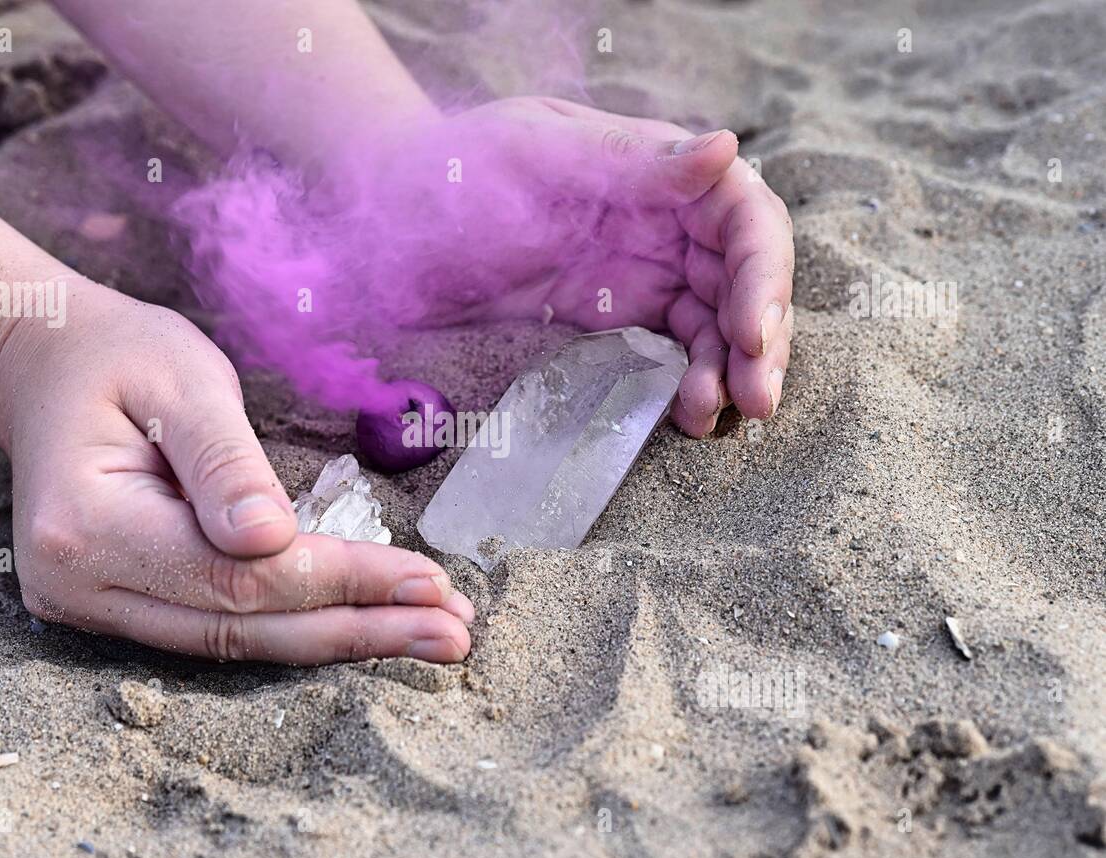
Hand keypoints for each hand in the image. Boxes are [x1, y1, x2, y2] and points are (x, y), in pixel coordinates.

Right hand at [0, 286, 473, 663]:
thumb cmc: (118, 359)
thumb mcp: (178, 380)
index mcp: (85, 527)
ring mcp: (90, 607)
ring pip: (236, 642)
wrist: (44, 368)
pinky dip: (298, 625)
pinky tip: (365, 620)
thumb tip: (272, 539)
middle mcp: (77, 587)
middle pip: (242, 626)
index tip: (428, 580)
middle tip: (454, 632)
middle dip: (358, 627)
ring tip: (430, 632)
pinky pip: (221, 628)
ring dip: (339, 637)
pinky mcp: (117, 608)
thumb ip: (224, 461)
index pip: (237, 577)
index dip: (341, 581)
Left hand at [324, 96, 795, 436]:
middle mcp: (662, 217)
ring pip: (715, 321)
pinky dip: (688, 381)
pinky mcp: (615, 317)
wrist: (385, 228)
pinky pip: (672, 349)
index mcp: (654, 167)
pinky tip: (687, 414)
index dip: (761, 273)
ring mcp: (642, 269)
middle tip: (755, 401)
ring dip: (728, 370)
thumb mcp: (532, 158)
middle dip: (759, 338)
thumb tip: (728, 147)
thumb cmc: (450, 174)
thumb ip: (626, 162)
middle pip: (743, 276)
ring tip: (713, 419)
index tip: (749, 330)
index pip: (742, 215)